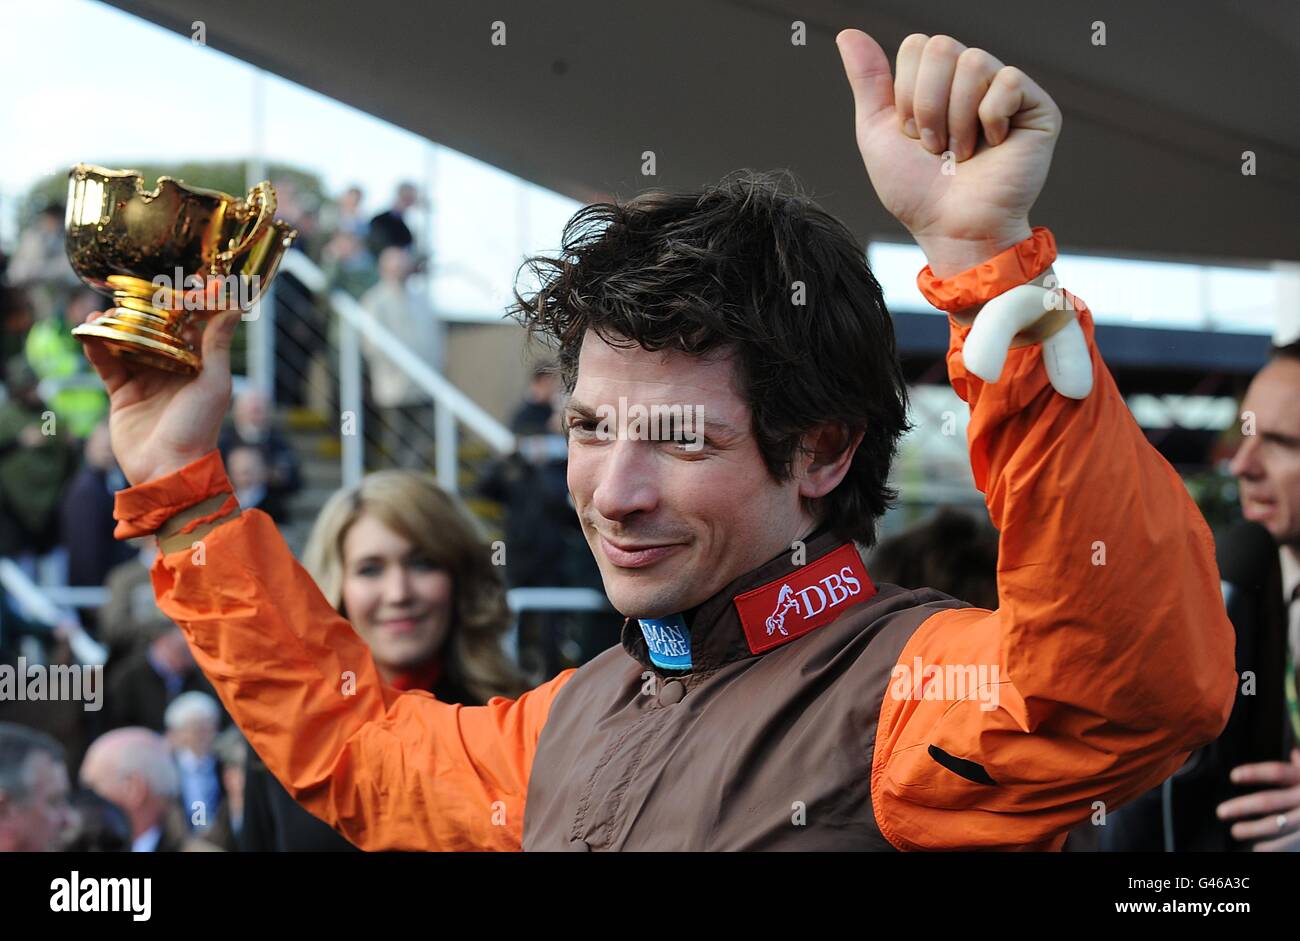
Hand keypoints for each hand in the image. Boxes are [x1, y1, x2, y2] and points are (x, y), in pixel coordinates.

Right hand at [79, 299, 239, 486]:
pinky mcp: (122, 394)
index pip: (186, 329)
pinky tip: (89, 330)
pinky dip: (97, 347)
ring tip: (106, 310)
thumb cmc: (199, 427)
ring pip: (127, 345)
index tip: (169, 283)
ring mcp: (145, 381)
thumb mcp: (214, 382)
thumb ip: (217, 345)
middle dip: (141, 314)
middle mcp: (170, 370)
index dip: (178, 308)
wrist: (169, 468)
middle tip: (129, 292)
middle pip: (153, 334)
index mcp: (196, 366)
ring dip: (116, 327)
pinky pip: (107, 364)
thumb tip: (233, 308)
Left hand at [836, 30, 1061, 276]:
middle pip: (941, 47)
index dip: (906, 94)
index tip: (912, 135)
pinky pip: (1008, 80)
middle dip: (927, 105)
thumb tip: (847, 33)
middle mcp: (971, 80)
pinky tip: (992, 147)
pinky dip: (990, 120)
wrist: (952, 228)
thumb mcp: (877, 133)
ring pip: (973, 61)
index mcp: (936, 81)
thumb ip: (868, 81)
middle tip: (936, 146)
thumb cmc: (917, 191)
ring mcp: (1005, 91)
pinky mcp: (1037, 106)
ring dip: (955, 119)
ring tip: (961, 152)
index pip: (916, 46)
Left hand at [1216, 749, 1299, 850]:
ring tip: (1235, 831)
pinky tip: (1258, 848)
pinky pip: (1292, 841)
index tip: (1233, 776)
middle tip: (1221, 812)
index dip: (1255, 773)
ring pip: (1278, 824)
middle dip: (1243, 807)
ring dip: (1254, 829)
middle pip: (1270, 801)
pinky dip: (1275, 846)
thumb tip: (1296, 754)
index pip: (1277, 773)